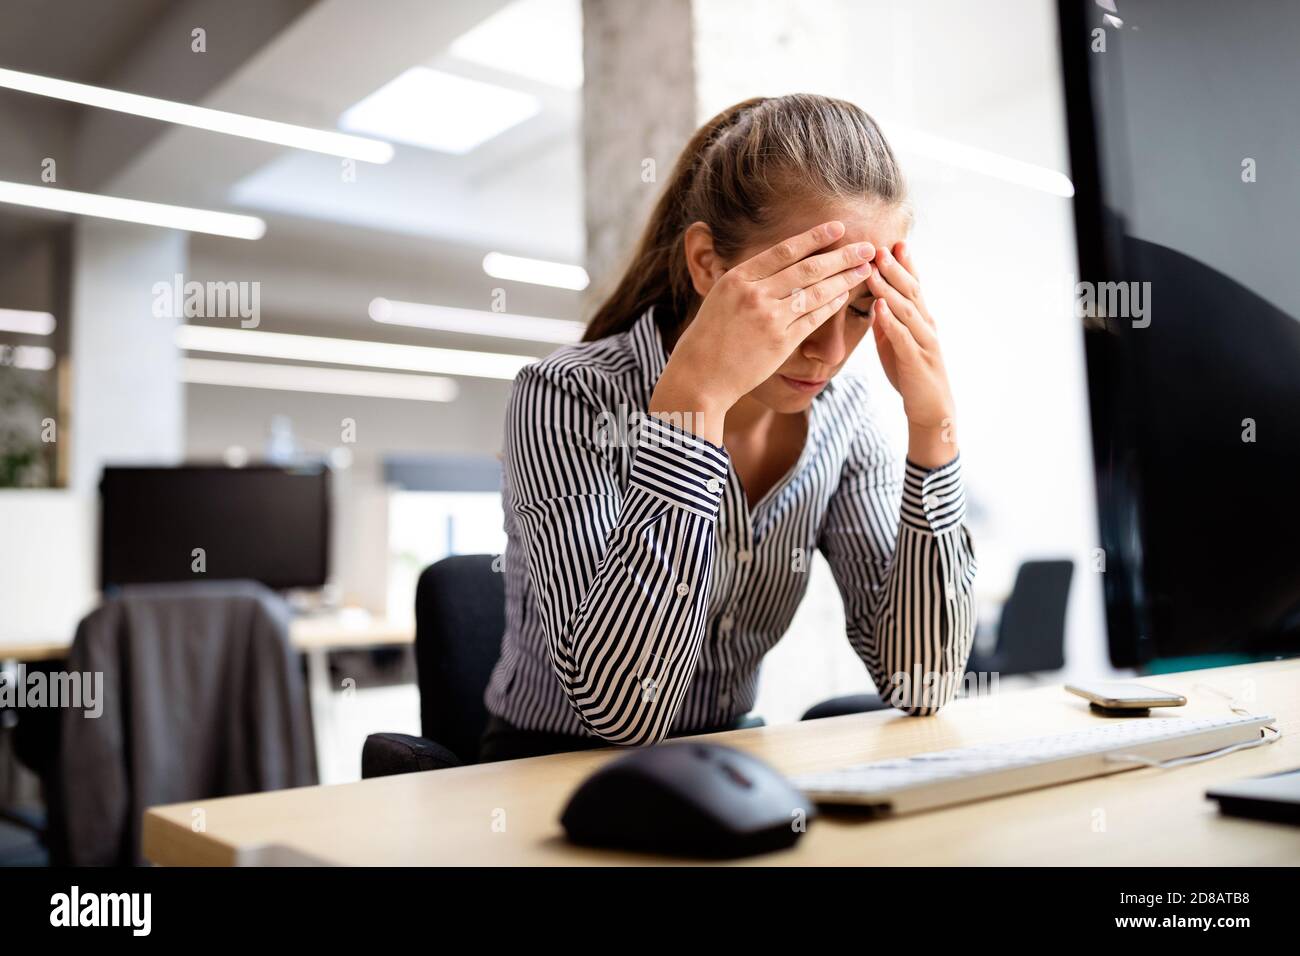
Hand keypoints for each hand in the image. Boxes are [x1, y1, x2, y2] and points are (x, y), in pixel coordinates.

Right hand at [651, 220, 874, 443]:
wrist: (699, 376)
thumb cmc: (708, 337)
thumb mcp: (721, 297)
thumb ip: (748, 280)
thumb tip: (779, 262)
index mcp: (738, 278)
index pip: (784, 250)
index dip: (815, 237)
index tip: (837, 227)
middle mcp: (754, 294)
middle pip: (808, 268)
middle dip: (842, 255)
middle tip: (866, 247)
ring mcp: (768, 319)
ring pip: (816, 292)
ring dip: (845, 278)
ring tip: (865, 269)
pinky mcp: (780, 342)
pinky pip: (813, 318)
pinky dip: (832, 304)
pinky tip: (846, 295)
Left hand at [866, 242, 958, 466]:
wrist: (931, 409)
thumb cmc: (911, 375)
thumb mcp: (896, 343)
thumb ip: (889, 322)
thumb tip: (875, 301)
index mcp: (921, 320)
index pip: (914, 286)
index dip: (906, 265)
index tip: (894, 242)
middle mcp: (926, 326)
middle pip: (912, 291)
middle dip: (896, 268)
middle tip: (880, 246)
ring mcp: (924, 342)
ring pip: (907, 310)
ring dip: (889, 288)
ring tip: (874, 270)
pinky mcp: (917, 361)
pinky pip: (903, 337)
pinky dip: (890, 321)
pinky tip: (879, 307)